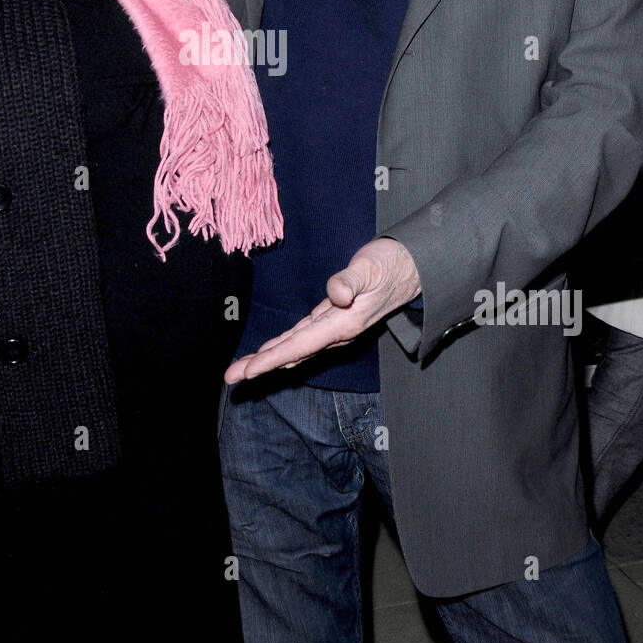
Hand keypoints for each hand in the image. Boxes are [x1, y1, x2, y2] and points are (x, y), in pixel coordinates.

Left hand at [225, 238, 420, 382]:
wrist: (411, 268)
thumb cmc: (389, 265)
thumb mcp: (370, 267)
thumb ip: (351, 280)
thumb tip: (336, 293)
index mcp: (342, 324)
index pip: (300, 345)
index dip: (272, 358)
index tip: (248, 371)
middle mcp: (337, 332)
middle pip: (292, 352)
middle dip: (261, 365)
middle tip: (231, 377)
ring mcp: (335, 328)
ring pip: (296, 347)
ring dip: (269, 358)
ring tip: (244, 369)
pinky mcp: (333, 319)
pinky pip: (303, 337)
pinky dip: (284, 346)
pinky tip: (272, 352)